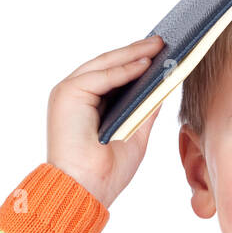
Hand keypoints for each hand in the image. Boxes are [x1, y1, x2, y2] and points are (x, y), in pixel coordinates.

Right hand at [47, 34, 165, 208]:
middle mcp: (74, 95)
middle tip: (163, 40)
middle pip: (108, 65)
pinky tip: (146, 63)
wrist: (85, 191)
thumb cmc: (106, 171)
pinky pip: (102, 76)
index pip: (112, 74)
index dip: (135, 61)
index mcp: (86, 104)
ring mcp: (68, 92)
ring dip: (133, 54)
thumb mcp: (135, 134)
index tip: (159, 51)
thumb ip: (145, 110)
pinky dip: (125, 69)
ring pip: (105, 65)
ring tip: (159, 45)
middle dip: (136, 51)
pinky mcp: (68, 94)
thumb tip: (163, 88)